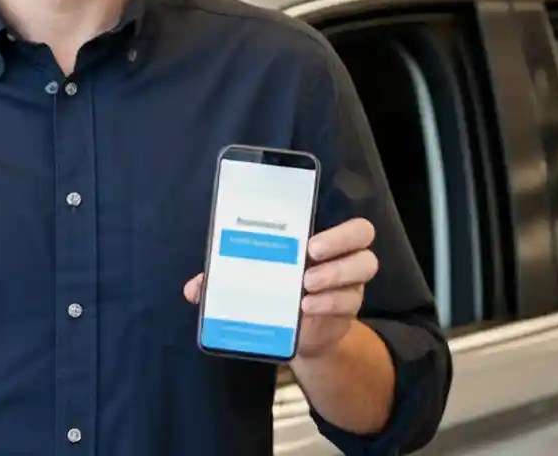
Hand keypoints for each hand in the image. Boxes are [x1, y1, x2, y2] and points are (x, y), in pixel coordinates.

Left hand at [183, 218, 378, 359]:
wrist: (299, 336)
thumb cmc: (276, 293)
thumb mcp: (252, 281)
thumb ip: (224, 280)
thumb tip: (192, 289)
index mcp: (316, 240)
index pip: (343, 220)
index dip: (336, 226)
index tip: (308, 239)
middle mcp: (340, 257)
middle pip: (363, 235)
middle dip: (340, 242)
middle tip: (310, 254)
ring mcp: (348, 282)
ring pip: (365, 266)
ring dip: (334, 275)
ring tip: (305, 285)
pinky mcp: (347, 309)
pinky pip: (348, 302)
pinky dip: (327, 303)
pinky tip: (306, 307)